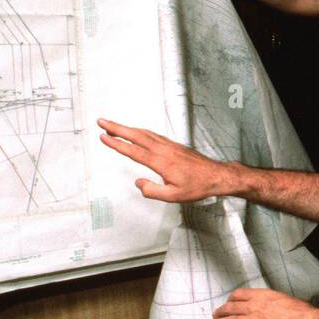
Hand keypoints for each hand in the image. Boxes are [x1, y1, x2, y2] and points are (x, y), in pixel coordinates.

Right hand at [97, 118, 237, 202]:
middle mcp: (164, 150)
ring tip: (113, 126)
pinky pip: (154, 135)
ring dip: (128, 128)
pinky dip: (141, 131)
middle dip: (117, 128)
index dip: (117, 144)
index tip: (104, 137)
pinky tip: (137, 132)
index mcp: (161, 162)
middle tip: (101, 122)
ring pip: (145, 133)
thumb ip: (152, 191)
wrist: (217, 176)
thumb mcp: (173, 196)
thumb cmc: (198, 186)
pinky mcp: (175, 145)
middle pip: (136, 135)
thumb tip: (138, 183)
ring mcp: (170, 146)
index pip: (134, 151)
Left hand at [212, 288, 318, 318]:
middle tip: (217, 312)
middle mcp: (254, 307)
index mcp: (262, 296)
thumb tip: (266, 306)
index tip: (228, 301)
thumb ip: (271, 301)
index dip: (231, 299)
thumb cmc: (301, 314)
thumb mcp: (284, 299)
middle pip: (231, 307)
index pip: (239, 295)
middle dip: (221, 310)